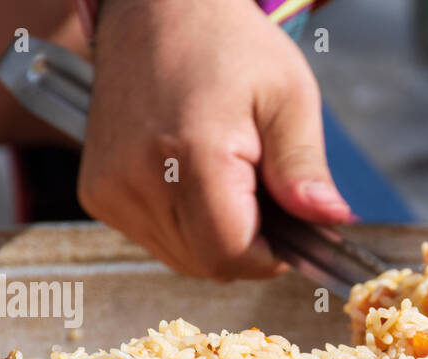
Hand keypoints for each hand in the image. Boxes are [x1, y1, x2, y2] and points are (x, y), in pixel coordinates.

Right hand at [77, 0, 352, 278]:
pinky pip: (156, 240)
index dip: (271, 254)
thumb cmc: (228, 45)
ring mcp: (110, 190)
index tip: (289, 225)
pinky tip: (192, 180)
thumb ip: (304, 168)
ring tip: (226, 177)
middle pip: (208, 265)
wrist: (156, 10)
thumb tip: (330, 220)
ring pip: (182, 259)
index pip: (232, 256)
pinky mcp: (97, 193)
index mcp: (190, 155)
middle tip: (260, 190)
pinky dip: (185, 227)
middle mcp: (137, 179)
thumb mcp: (289, 97)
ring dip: (215, 237)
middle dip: (247, 244)